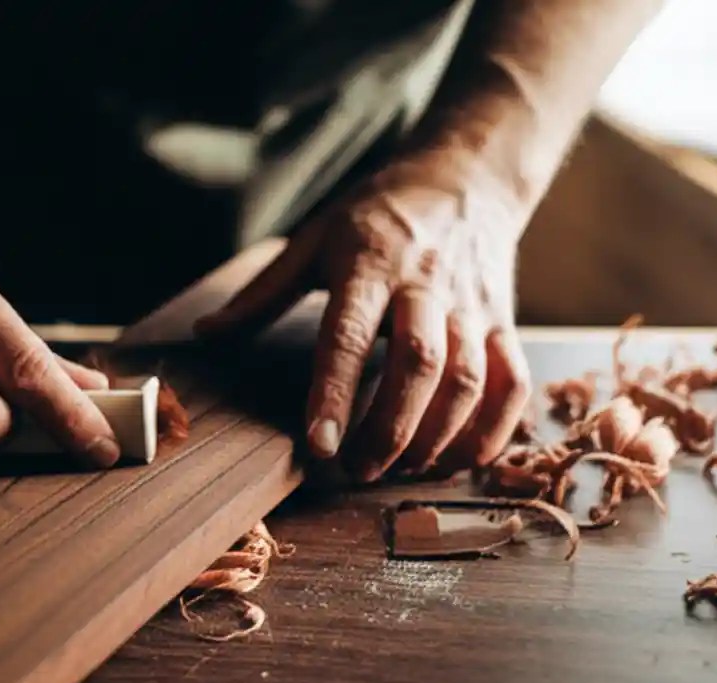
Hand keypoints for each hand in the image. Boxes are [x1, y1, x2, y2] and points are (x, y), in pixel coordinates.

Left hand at [196, 153, 531, 481]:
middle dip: (390, 428)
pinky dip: (493, 431)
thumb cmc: (377, 214)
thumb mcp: (313, 239)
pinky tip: (459, 460)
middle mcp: (427, 285)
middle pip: (420, 365)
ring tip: (398, 470)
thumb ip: (262, 294)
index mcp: (370, 263)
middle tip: (356, 470)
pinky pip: (512, 384)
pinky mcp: (504, 322)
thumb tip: (203, 334)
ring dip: (436, 438)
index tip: (319, 445)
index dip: (335, 393)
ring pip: (468, 382)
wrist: (465, 177)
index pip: (350, 335)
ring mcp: (472, 306)